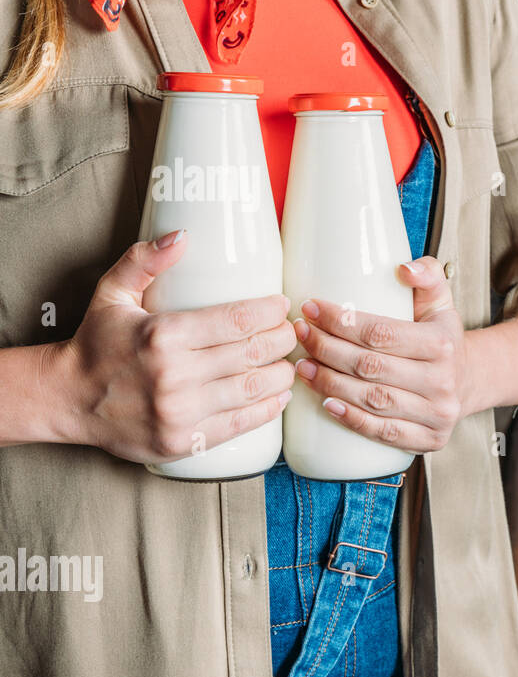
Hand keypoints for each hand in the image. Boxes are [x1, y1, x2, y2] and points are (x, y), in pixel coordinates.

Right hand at [54, 231, 296, 463]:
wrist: (65, 399)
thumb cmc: (96, 343)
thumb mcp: (112, 294)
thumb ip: (143, 261)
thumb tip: (182, 235)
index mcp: (162, 335)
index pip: (238, 321)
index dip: (270, 311)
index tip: (282, 305)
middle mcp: (173, 375)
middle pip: (253, 353)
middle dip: (283, 340)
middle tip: (291, 332)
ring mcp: (178, 412)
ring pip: (253, 389)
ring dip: (282, 374)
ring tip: (288, 363)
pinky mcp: (181, 441)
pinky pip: (239, 424)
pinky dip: (267, 409)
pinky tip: (278, 395)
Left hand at [291, 257, 472, 452]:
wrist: (470, 382)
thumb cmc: (443, 340)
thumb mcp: (441, 302)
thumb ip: (428, 274)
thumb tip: (404, 268)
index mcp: (441, 344)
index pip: (381, 333)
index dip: (341, 322)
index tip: (311, 309)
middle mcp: (442, 381)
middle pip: (370, 367)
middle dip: (327, 349)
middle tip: (301, 335)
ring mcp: (437, 414)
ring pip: (372, 400)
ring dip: (330, 384)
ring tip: (303, 367)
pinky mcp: (430, 439)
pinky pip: (384, 432)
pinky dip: (352, 420)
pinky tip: (327, 404)